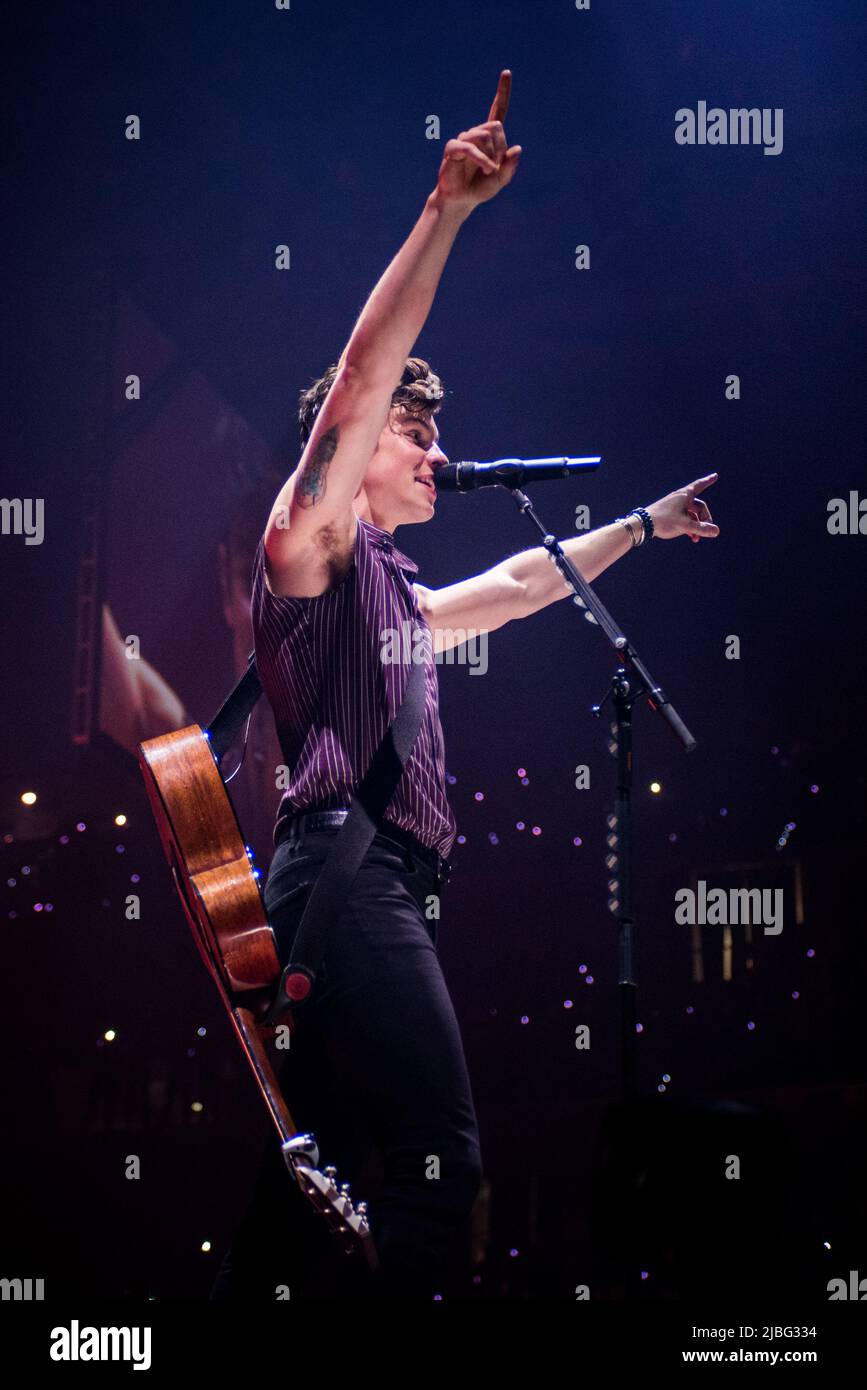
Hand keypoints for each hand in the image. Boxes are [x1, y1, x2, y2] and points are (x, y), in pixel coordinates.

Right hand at [433, 69, 521, 210]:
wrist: (460, 200)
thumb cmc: (479, 188)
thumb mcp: (501, 179)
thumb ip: (510, 166)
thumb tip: (518, 148)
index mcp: (489, 138)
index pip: (498, 110)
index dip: (503, 92)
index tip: (507, 72)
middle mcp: (476, 134)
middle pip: (495, 126)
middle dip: (500, 147)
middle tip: (496, 165)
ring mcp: (464, 139)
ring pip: (484, 136)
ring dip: (491, 156)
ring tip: (488, 171)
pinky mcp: (453, 148)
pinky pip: (471, 148)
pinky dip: (482, 159)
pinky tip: (488, 170)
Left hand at [646, 473, 719, 542]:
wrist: (643, 524)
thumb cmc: (664, 521)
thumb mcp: (685, 526)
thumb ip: (701, 529)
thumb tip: (716, 531)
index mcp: (685, 495)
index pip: (699, 485)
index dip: (708, 481)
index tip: (715, 475)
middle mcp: (680, 498)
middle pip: (699, 507)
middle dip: (704, 519)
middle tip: (707, 531)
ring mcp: (674, 506)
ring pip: (691, 515)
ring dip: (696, 526)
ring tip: (697, 539)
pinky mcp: (669, 514)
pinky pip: (684, 518)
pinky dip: (689, 526)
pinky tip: (692, 537)